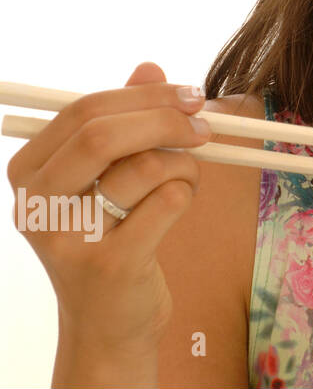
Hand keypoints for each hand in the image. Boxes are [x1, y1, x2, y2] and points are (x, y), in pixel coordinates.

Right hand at [8, 62, 209, 368]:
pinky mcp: (109, 265)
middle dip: (167, 120)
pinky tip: (178, 208)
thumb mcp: (108, 176)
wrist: (109, 321)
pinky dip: (187, 197)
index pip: (84, 110)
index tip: (191, 94)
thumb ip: (125, 121)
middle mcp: (37, 203)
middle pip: (104, 135)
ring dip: (184, 167)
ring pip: (144, 169)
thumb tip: (149, 67)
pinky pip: (168, 204)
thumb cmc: (112, 235)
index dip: (145, 95)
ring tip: (186, 181)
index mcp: (31, 171)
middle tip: (205, 126)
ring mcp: (68, 237)